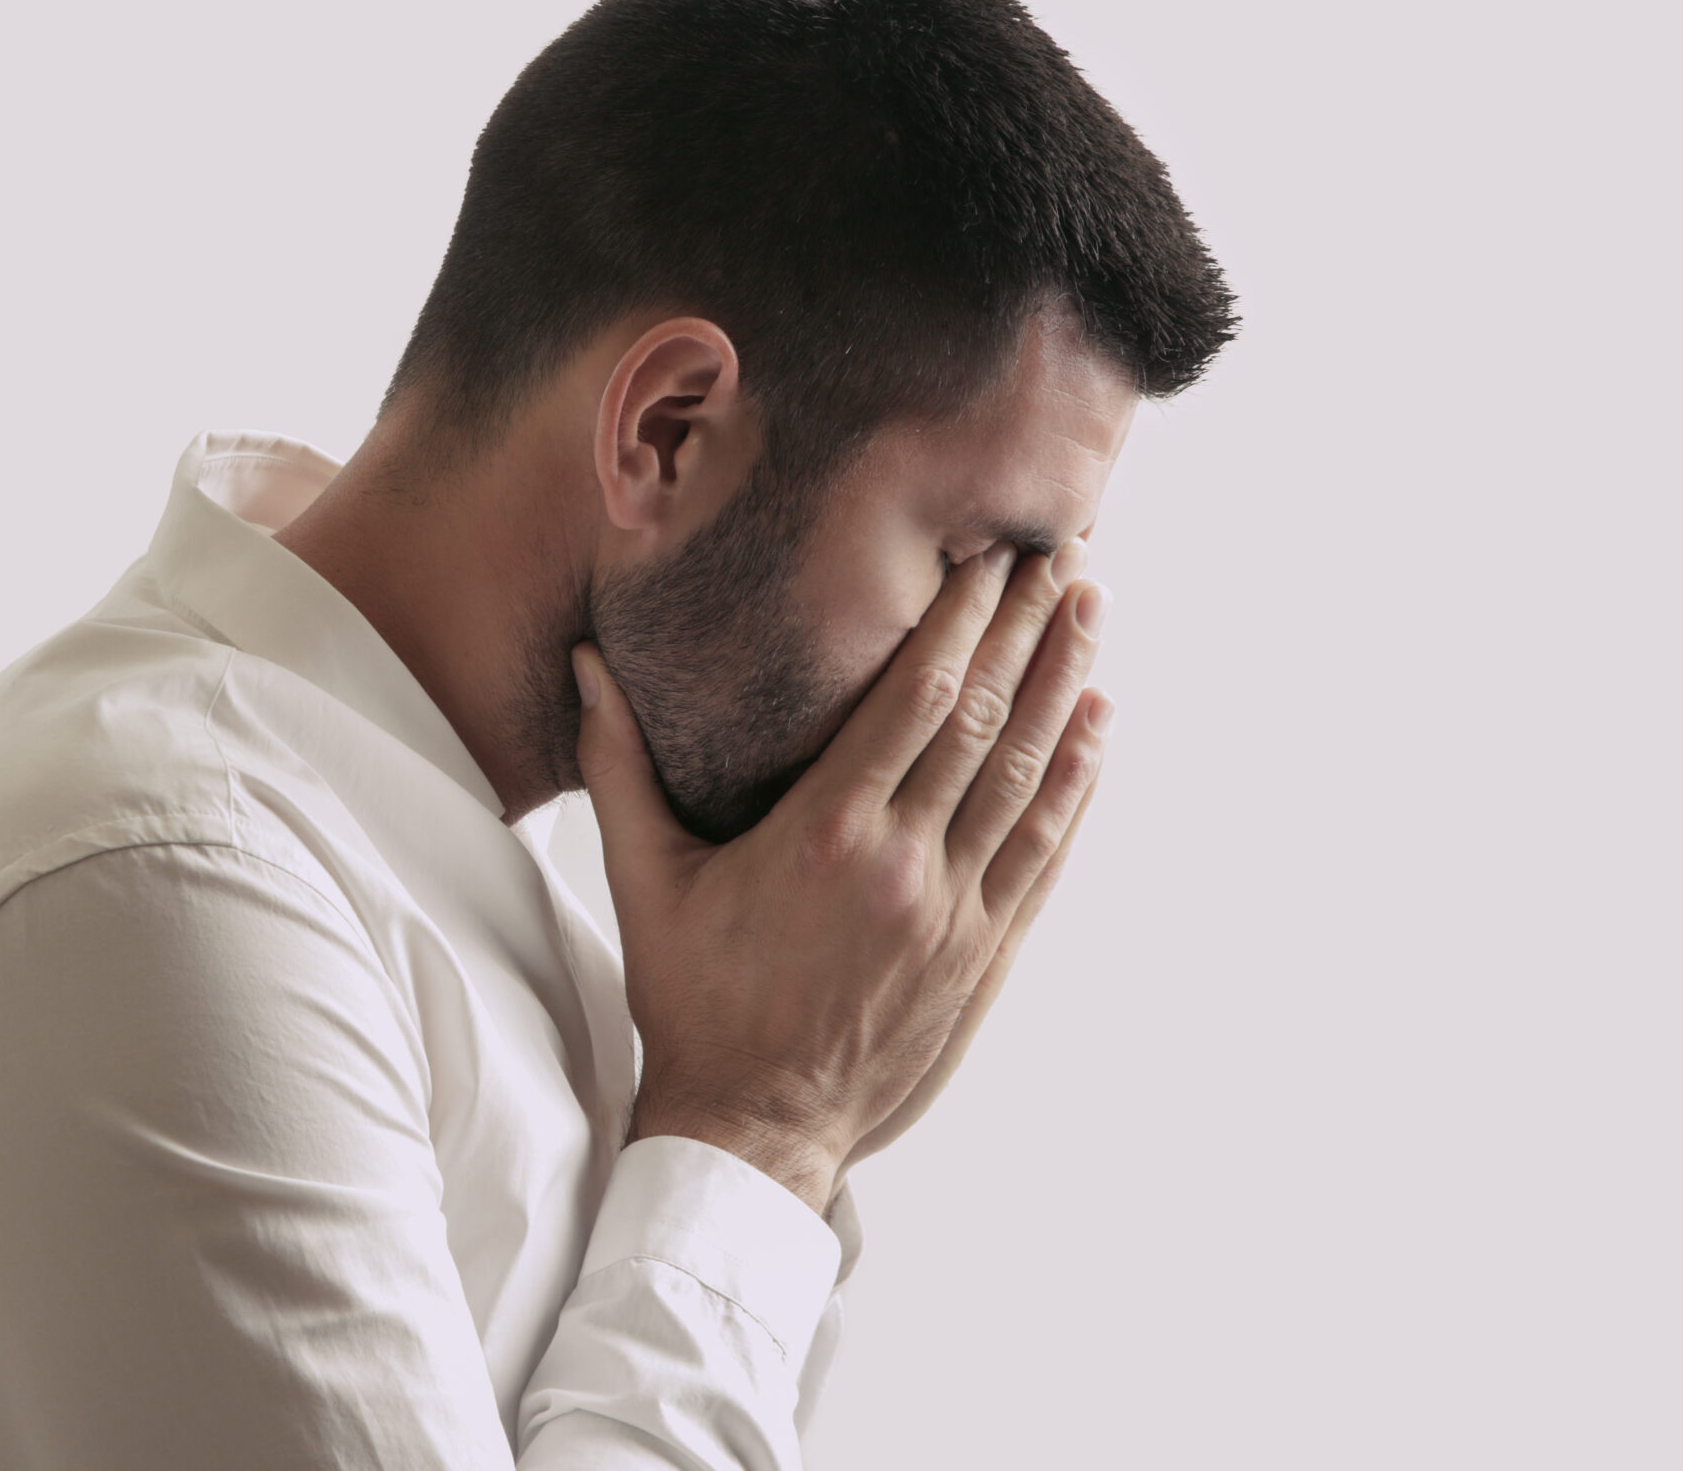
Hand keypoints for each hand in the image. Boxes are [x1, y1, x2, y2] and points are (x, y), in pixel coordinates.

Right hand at [573, 539, 1113, 1212]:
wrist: (754, 1131)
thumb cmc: (692, 1002)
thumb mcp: (644, 882)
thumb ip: (619, 766)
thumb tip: (587, 665)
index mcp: (824, 835)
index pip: (915, 697)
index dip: (962, 619)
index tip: (991, 554)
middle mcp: (902, 866)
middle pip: (986, 720)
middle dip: (1029, 627)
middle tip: (1065, 550)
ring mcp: (953, 913)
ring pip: (1027, 777)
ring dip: (1066, 685)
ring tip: (1094, 610)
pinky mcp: (982, 955)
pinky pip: (1042, 852)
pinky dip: (1073, 782)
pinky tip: (1095, 726)